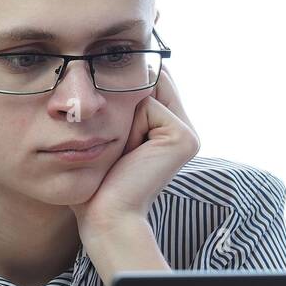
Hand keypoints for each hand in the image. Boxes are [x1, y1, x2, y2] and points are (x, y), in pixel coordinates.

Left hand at [68, 66, 199, 239]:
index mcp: (168, 131)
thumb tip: (123, 70)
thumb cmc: (98, 183)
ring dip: (124, 116)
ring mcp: (187, 133)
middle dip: (123, 104)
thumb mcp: (108, 138)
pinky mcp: (182, 137)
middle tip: (117, 148)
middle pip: (149, 83)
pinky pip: (147, 104)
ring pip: (146, 92)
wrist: (106, 215)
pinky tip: (130, 155)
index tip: (110, 135)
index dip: (121, 96)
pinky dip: (129, 125)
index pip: (148, 85)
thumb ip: (121, 106)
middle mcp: (182, 131)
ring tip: (123, 152)